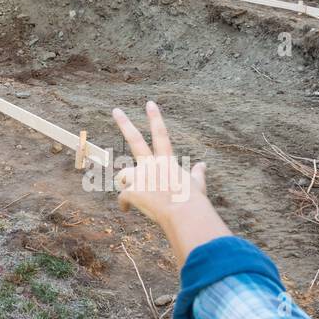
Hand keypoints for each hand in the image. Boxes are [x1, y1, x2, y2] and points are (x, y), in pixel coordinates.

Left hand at [111, 101, 231, 264]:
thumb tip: (203, 165)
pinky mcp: (132, 191)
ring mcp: (141, 177)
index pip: (161, 135)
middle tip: (116, 110)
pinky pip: (122, 198)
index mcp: (167, 162)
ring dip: (127, 184)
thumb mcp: (198, 185)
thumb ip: (197, 173)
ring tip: (138, 196)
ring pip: (124, 176)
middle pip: (135, 140)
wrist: (184, 214)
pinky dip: (124, 204)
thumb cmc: (194, 202)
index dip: (155, 118)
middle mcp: (152, 165)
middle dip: (125, 123)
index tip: (149, 103)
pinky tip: (126, 210)